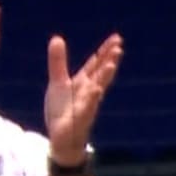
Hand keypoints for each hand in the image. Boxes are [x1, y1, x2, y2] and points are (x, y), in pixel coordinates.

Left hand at [44, 33, 122, 165]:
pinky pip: (87, 108)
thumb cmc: (63, 110)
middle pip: (100, 73)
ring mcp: (86, 105)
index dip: (105, 51)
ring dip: (104, 78)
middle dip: (109, 61)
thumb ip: (58, 62)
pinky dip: (91, 99)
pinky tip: (96, 90)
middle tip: (118, 47)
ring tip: (110, 65)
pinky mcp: (80, 118)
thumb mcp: (58, 82)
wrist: (62, 138)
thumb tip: (56, 38)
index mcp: (83, 82)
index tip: (116, 38)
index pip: (96, 64)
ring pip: (97, 89)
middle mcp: (88, 92)